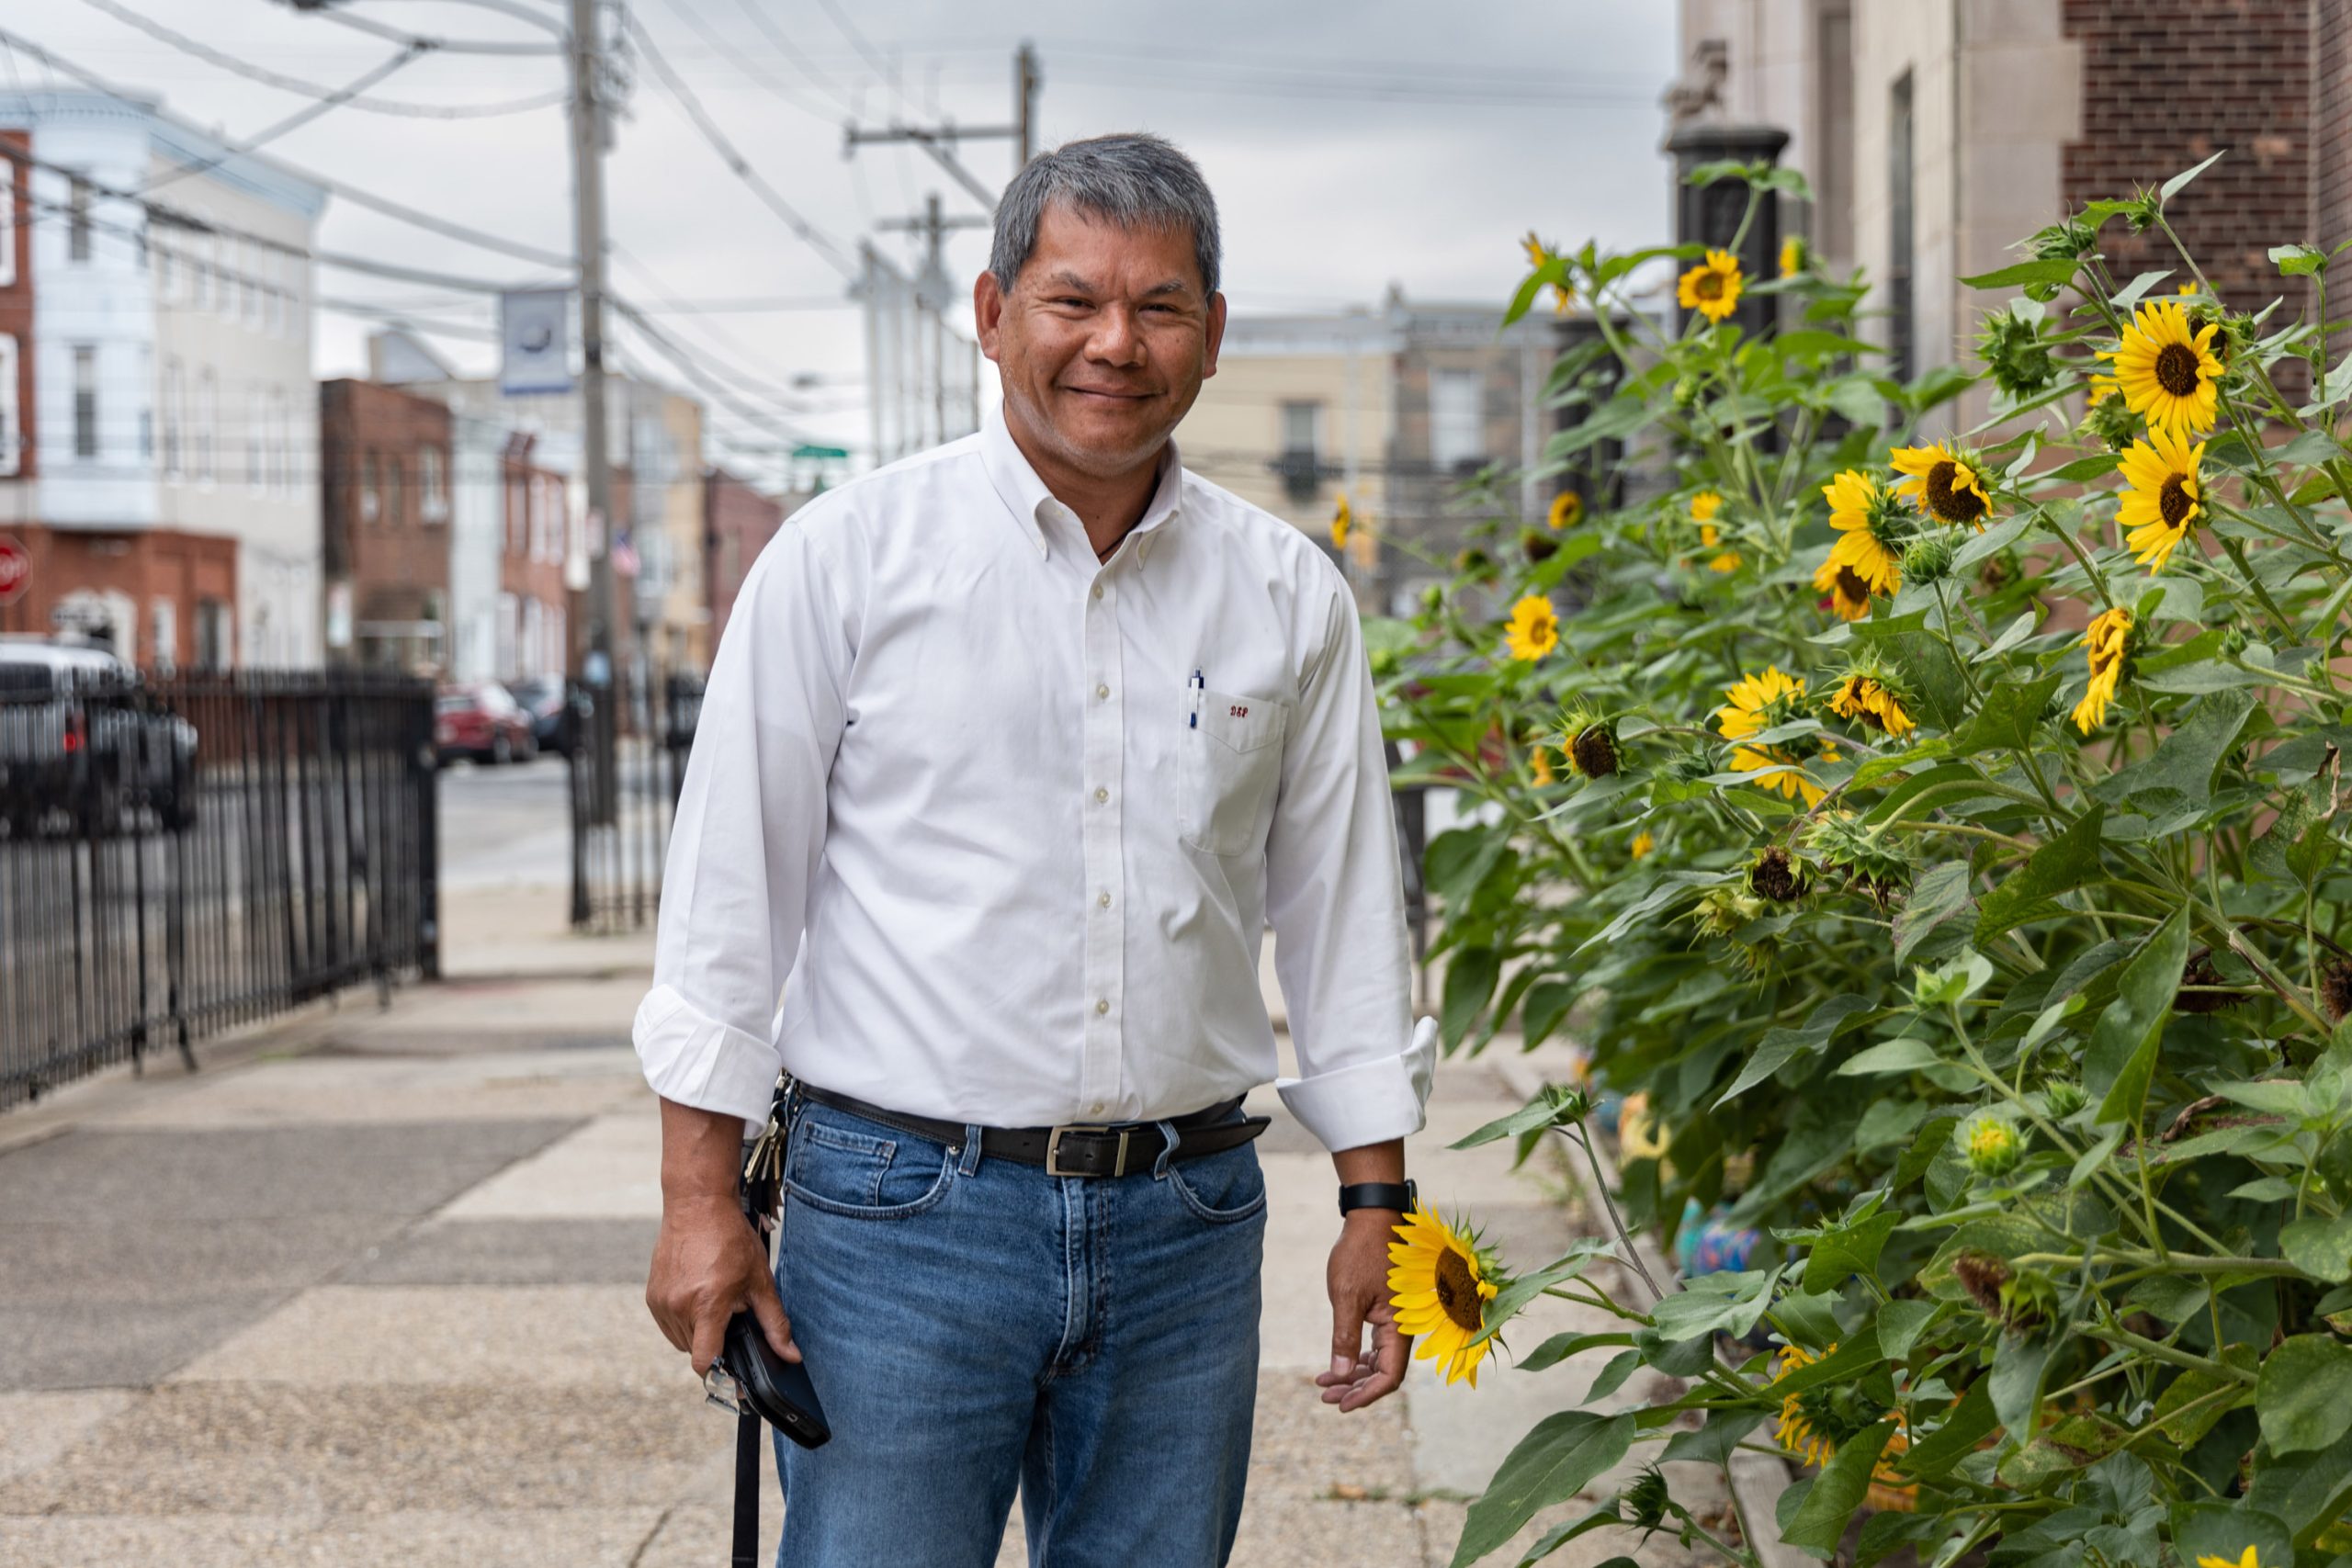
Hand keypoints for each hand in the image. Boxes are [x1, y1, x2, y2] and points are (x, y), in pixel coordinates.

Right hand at [645, 1192, 798, 1375]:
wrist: (697, 1205)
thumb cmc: (731, 1239)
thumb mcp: (760, 1281)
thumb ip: (775, 1323)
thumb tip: (791, 1356)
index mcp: (707, 1305)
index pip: (704, 1362)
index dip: (719, 1373)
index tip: (733, 1373)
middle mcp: (679, 1307)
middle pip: (696, 1351)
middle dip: (715, 1342)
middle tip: (730, 1313)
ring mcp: (661, 1302)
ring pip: (681, 1341)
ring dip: (699, 1332)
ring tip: (714, 1300)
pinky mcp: (652, 1296)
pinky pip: (669, 1325)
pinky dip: (685, 1320)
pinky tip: (699, 1296)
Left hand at [1316, 1209, 1409, 1411]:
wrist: (1371, 1219)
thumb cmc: (1361, 1253)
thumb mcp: (1347, 1295)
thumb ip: (1344, 1337)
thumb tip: (1339, 1375)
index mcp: (1400, 1327)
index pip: (1389, 1377)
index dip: (1366, 1395)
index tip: (1341, 1405)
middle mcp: (1402, 1328)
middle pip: (1382, 1373)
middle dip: (1354, 1388)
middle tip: (1325, 1397)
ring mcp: (1393, 1322)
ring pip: (1377, 1362)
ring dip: (1352, 1376)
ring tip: (1323, 1384)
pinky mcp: (1384, 1314)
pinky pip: (1373, 1346)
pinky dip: (1354, 1358)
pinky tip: (1334, 1365)